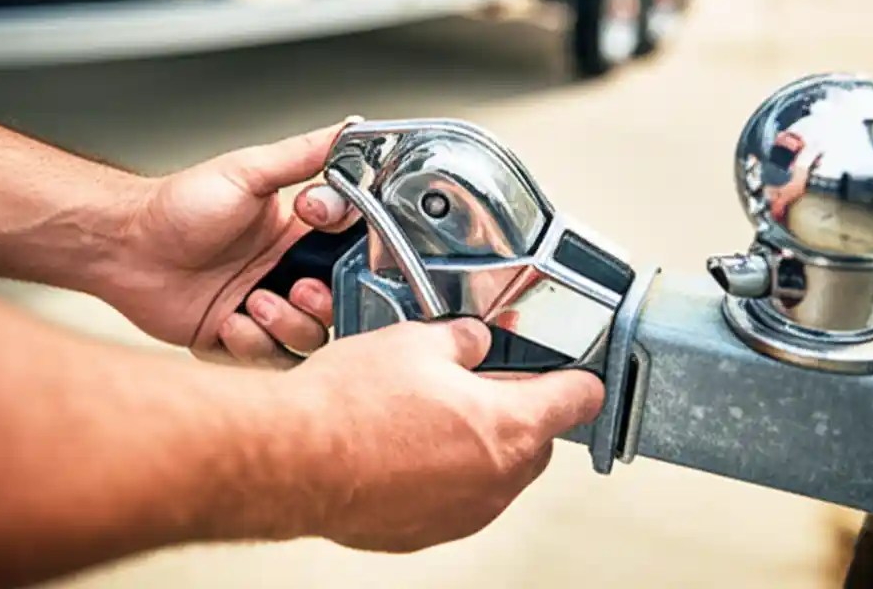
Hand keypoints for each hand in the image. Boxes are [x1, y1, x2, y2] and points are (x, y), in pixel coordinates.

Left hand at [101, 122, 353, 364]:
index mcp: (296, 236)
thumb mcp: (247, 172)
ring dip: (286, 325)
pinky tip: (227, 320)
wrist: (125, 248)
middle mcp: (284, 274)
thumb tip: (349, 127)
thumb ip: (304, 154)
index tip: (316, 230)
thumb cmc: (177, 207)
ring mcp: (263, 309)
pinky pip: (267, 359)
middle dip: (322, 303)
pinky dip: (251, 343)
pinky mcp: (237, 339)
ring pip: (307, 337)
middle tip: (297, 289)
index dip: (347, 252)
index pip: (348, 252)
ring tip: (255, 303)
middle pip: (336, 304)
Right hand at [282, 319, 603, 551]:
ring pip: (494, 474)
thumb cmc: (349, 406)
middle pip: (537, 443)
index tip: (579, 378)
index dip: (579, 381)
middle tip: (480, 386)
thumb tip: (473, 342)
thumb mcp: (416, 341)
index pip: (576, 401)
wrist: (293, 458)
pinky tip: (404, 447)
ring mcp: (462, 513)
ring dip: (478, 447)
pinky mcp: (425, 532)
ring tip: (428, 415)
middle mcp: (495, 480)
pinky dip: (443, 475)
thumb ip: (462, 340)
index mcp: (509, 426)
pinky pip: (454, 498)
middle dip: (520, 413)